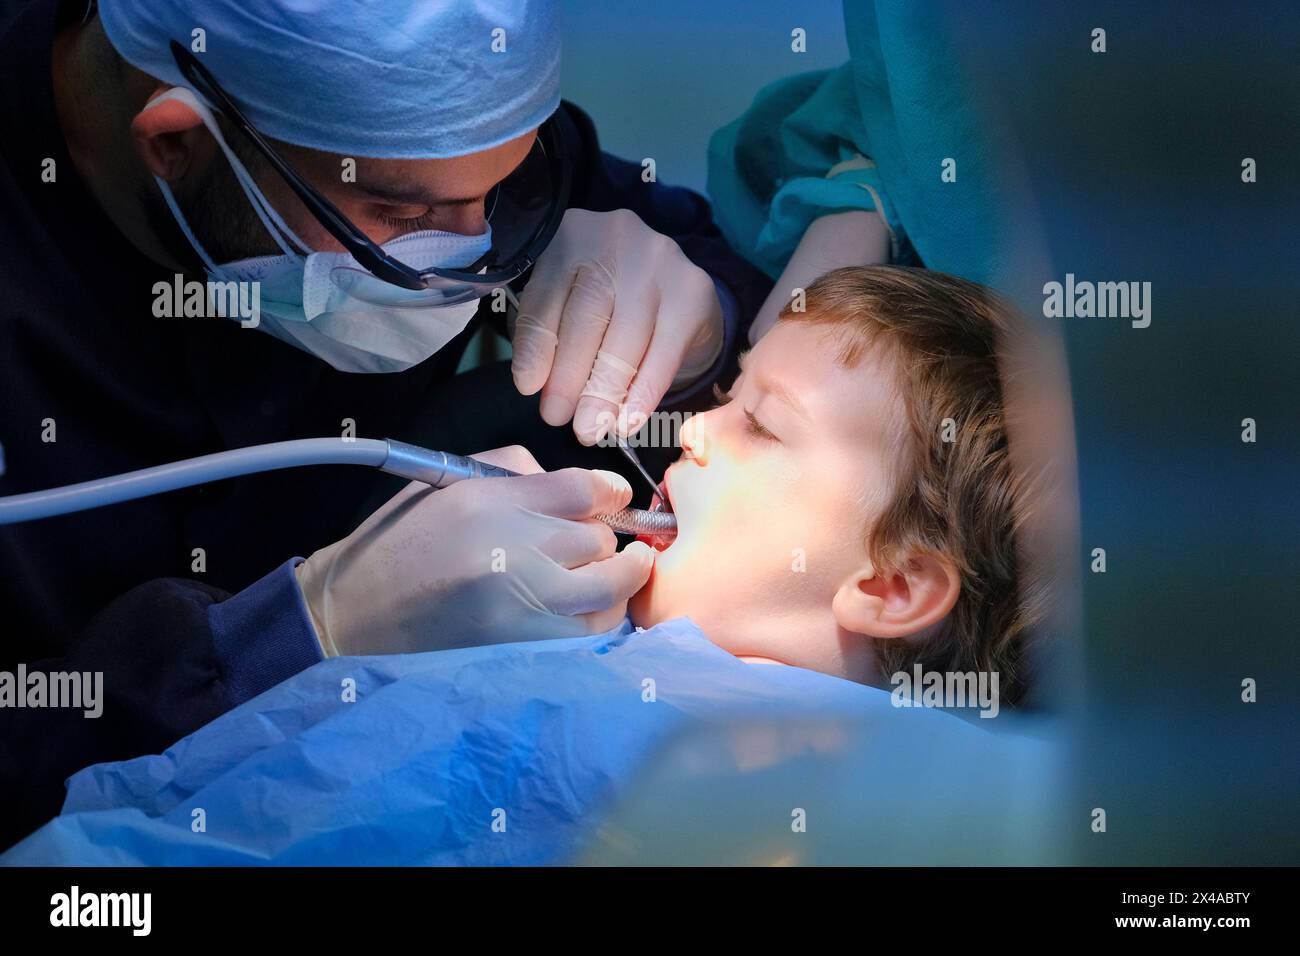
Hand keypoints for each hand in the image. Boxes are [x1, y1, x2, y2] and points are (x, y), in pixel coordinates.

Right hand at [294, 445, 654, 655]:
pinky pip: (589, 631)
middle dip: (603, 540)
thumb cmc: (401, 544)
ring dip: (614, 581)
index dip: (612, 493)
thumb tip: (583, 490)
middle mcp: (511, 549)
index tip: (615, 499)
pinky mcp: (522, 649)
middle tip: (590, 546)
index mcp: (489, 501)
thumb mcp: (446, 483)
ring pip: (608, 587)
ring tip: (604, 577)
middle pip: (599, 538)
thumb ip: (517, 473)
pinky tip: (583, 611)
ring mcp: (520, 605)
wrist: (350, 616)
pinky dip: (596, 619)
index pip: (586, 490)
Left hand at [511, 208, 724, 444]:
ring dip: (604, 392)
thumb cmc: (608, 301)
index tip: (528, 388)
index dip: (536, 346)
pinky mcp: (693, 292)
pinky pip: (664, 352)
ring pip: (626, 338)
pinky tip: (627, 421)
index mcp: (573, 236)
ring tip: (590, 429)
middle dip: (569, 376)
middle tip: (557, 419)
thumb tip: (537, 386)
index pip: (548, 295)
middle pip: (588, 316)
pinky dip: (643, 393)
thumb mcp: (568, 300)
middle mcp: (617, 238)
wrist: (677, 288)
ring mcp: (660, 262)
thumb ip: (548, 334)